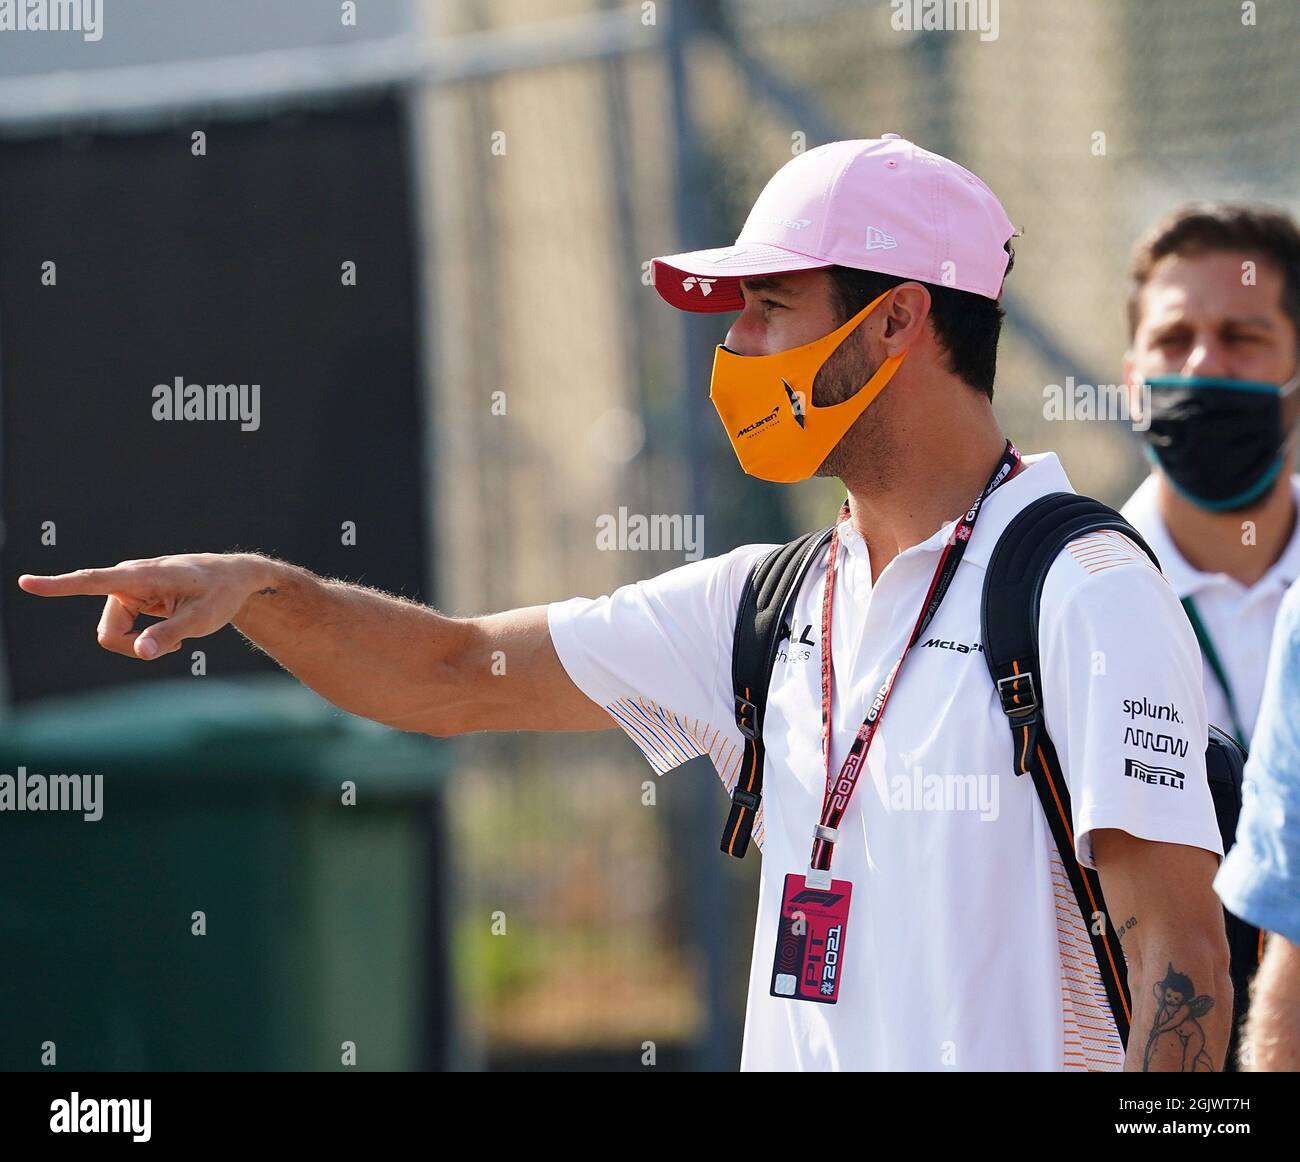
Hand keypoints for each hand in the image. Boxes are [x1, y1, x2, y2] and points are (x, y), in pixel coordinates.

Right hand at [18, 553, 269, 659]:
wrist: (232, 578)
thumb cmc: (220, 595)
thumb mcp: (203, 619)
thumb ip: (170, 635)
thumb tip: (140, 652)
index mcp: (142, 577)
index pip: (93, 581)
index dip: (59, 586)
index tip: (26, 582)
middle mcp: (127, 578)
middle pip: (109, 631)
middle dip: (133, 648)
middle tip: (177, 649)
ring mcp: (127, 588)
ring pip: (114, 633)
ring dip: (141, 643)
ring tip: (178, 636)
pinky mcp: (131, 597)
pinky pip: (122, 630)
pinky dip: (144, 638)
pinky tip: (172, 632)